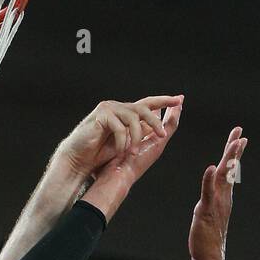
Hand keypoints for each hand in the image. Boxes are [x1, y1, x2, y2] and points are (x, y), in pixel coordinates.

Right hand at [57, 95, 183, 177]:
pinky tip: (120, 152)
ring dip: (136, 138)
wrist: (79, 159)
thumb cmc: (100, 154)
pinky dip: (122, 141)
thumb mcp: (127, 143)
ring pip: (133, 118)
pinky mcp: (101, 115)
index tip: (180, 99)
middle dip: (154, 122)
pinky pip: (120, 127)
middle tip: (162, 136)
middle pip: (143, 108)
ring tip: (132, 154)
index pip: (147, 103)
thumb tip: (158, 125)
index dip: (164, 101)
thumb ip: (140, 131)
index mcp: (125, 113)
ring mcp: (109, 109)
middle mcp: (118, 107)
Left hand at [84, 98, 183, 219]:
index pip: (145, 126)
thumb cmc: (105, 170)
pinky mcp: (158, 144)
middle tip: (175, 99)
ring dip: (174, 111)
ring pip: (169, 125)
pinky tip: (179, 106)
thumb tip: (97, 135)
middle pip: (160, 124)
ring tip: (180, 99)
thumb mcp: (105, 151)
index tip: (154, 105)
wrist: (114, 178)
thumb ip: (106, 142)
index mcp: (136, 144)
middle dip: (167, 110)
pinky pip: (170, 127)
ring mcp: (154, 144)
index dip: (150, 116)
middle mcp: (147, 144)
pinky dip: (175, 115)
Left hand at [189, 125, 246, 259]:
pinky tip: (211, 168)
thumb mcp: (210, 212)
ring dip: (228, 159)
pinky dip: (209, 180)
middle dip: (234, 149)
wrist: (209, 256)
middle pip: (229, 169)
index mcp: (223, 196)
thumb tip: (211, 190)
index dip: (233, 154)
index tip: (240, 138)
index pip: (229, 170)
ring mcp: (216, 203)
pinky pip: (208, 193)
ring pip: (223, 177)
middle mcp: (223, 197)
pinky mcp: (206, 210)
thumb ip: (212, 199)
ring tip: (234, 143)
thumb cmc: (208, 236)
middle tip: (240, 132)